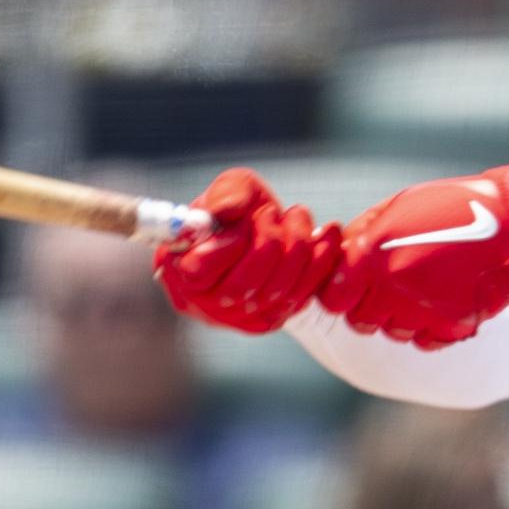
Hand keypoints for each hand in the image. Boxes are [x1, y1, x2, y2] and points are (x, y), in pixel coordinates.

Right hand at [154, 168, 339, 333]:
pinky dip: (319, 263)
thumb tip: (225, 212)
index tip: (247, 218)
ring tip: (298, 216)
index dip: (231, 242)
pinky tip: (327, 235)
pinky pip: (299, 297)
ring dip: (297, 246)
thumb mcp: (232, 188)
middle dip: (270, 241)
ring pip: (276, 291)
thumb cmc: (240, 208)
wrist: (267, 230)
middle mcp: (206, 304)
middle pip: (244, 285)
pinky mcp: (270, 320)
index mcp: (181, 272)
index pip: (201, 271)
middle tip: (275, 213)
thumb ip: (227, 195)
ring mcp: (238, 318)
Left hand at [319, 161, 508, 347]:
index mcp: (374, 254)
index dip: (340, 291)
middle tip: (387, 284)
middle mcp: (394, 287)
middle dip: (368, 305)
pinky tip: (441, 298)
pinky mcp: (452, 326)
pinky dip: (428, 326)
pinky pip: (424, 340)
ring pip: (392, 332)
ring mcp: (424, 310)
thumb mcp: (399, 207)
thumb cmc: (452, 206)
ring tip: (421, 286)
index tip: (351, 283)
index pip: (333, 297)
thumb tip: (338, 255)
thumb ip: (363, 234)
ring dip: (399, 316)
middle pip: (359, 320)